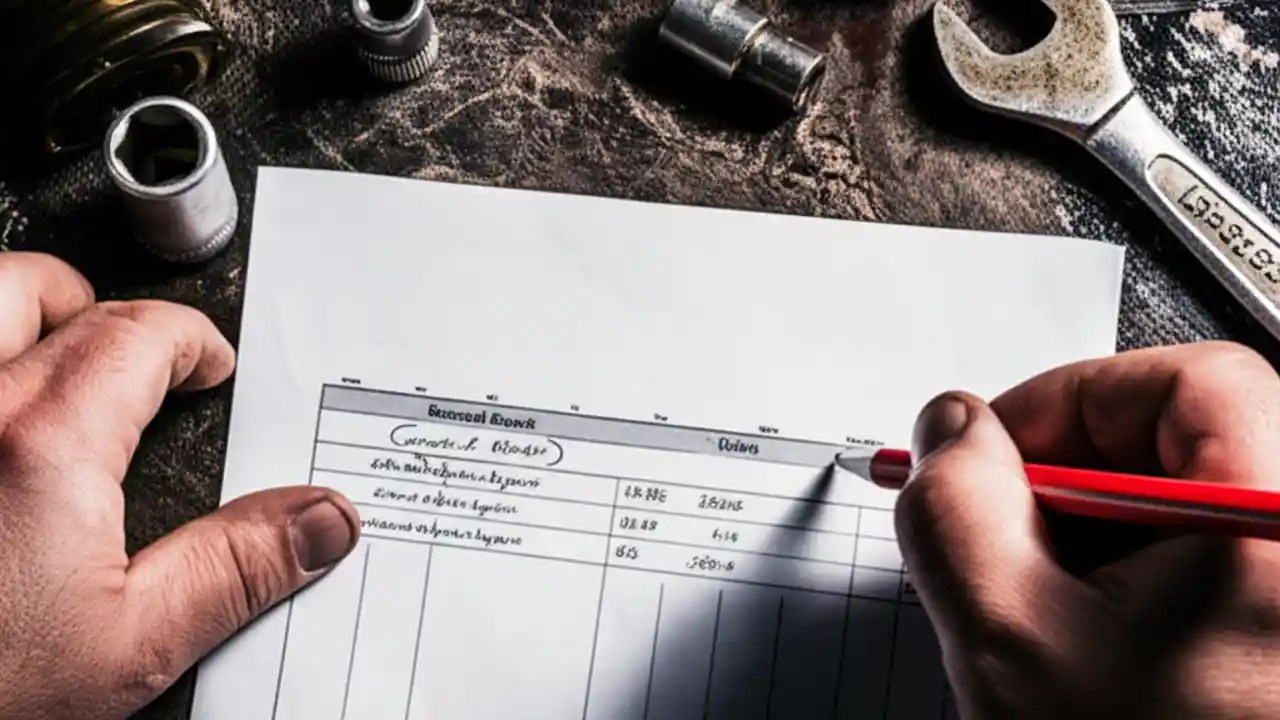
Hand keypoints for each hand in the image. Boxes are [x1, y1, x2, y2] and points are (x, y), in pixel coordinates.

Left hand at [0, 253, 359, 718]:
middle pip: (31, 290)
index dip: (190, 342)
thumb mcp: (126, 649)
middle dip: (91, 309)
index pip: (136, 336)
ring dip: (13, 324)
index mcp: (38, 442)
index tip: (207, 366)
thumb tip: (323, 520)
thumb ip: (236, 569)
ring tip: (44, 368)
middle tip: (124, 355)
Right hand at [897, 342, 1279, 718]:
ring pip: (1184, 504)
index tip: (989, 450)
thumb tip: (949, 430)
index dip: (1067, 399)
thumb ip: (956, 506)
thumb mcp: (1010, 638)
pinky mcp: (1274, 632)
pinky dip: (1128, 579)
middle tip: (1001, 538)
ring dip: (1090, 538)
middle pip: (1185, 439)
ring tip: (1045, 614)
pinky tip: (1090, 639)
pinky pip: (1202, 558)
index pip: (1187, 380)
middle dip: (1064, 479)